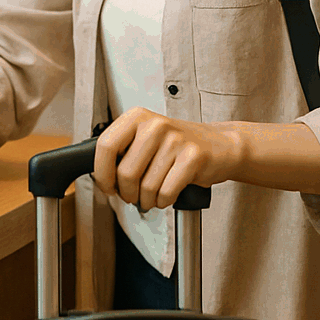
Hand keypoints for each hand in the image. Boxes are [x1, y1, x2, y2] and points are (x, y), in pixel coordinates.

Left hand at [93, 107, 243, 211]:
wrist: (219, 146)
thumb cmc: (177, 146)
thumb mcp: (145, 139)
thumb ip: (122, 152)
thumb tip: (100, 176)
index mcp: (136, 117)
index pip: (104, 146)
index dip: (101, 173)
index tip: (106, 186)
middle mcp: (154, 125)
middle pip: (125, 172)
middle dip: (126, 193)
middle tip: (133, 195)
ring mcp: (175, 140)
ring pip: (146, 187)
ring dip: (147, 200)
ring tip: (153, 195)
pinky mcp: (193, 157)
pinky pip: (166, 192)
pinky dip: (164, 201)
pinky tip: (168, 194)